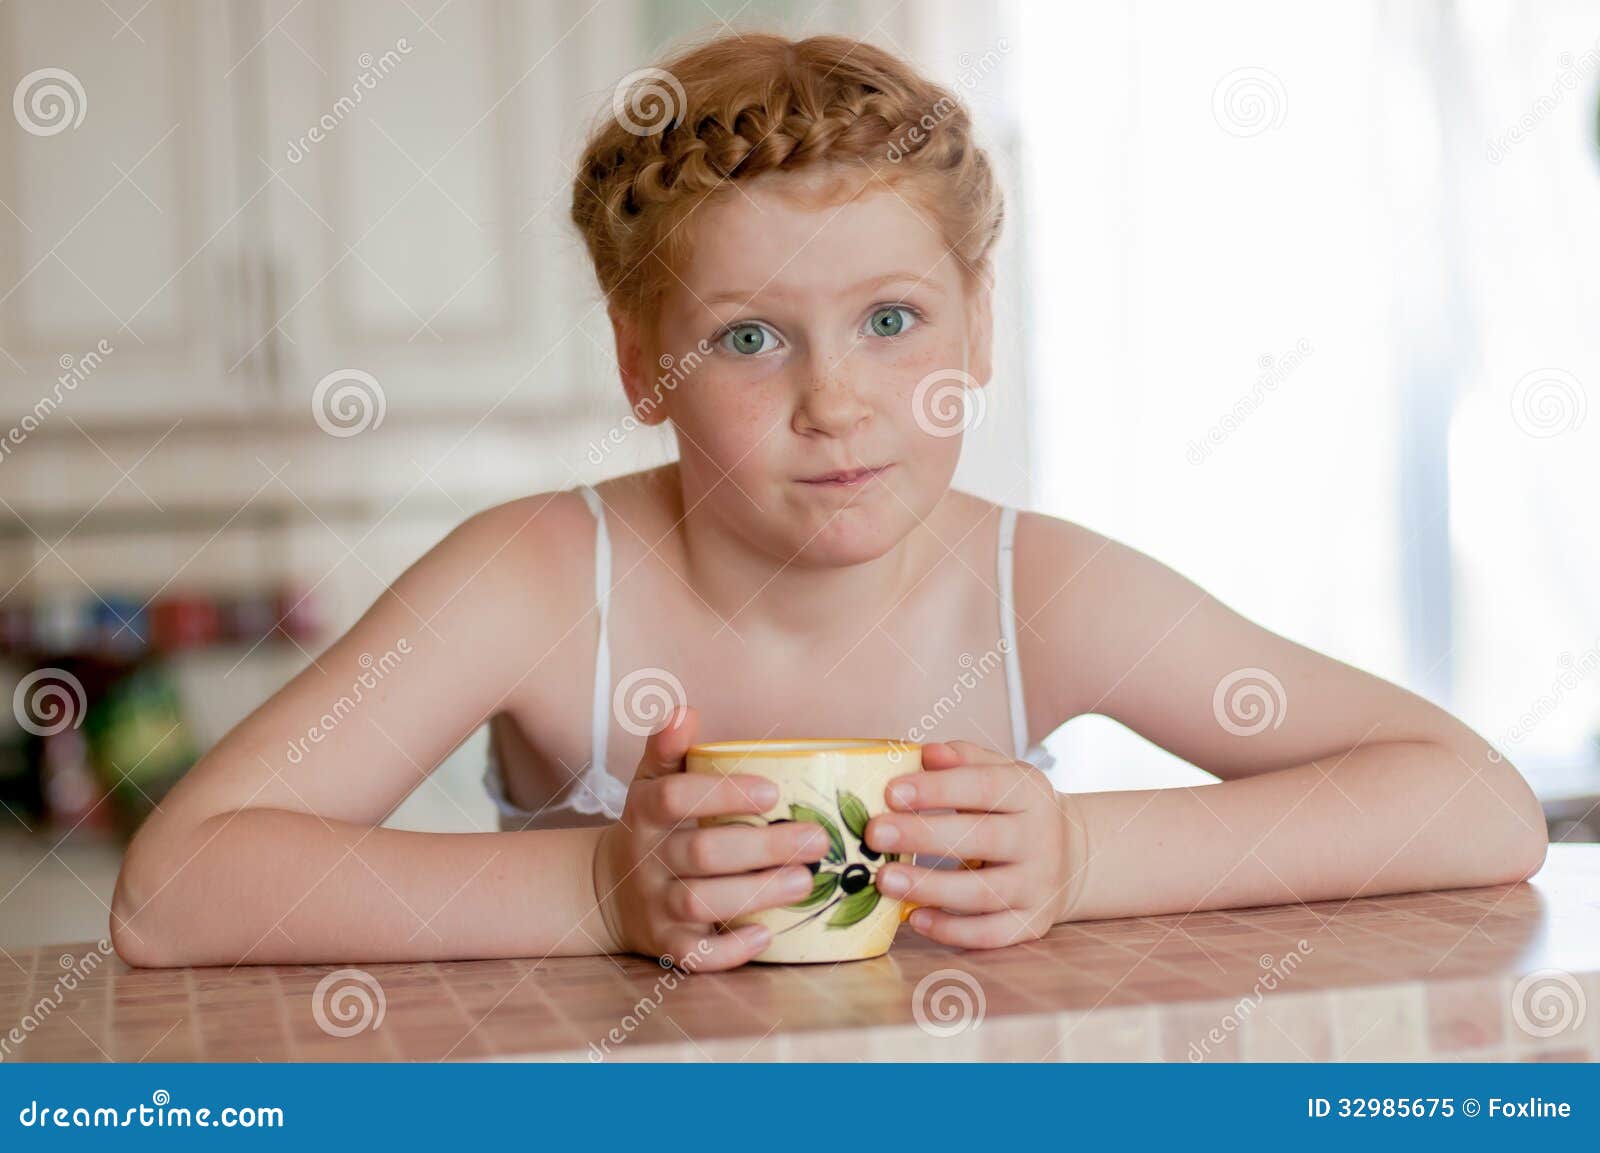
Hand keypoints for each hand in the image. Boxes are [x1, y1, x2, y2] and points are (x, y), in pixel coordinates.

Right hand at [591, 705, 833, 970]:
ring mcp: (656, 905)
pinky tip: (768, 936)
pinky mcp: (668, 945)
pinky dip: (730, 950)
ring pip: (701, 903)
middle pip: (701, 853)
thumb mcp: (652, 781)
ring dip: (756, 893)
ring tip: (806, 882)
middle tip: (816, 840)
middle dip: (763, 847)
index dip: (723, 794)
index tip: (774, 791)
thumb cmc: (655, 825)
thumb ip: (669, 747)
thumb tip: (684, 711)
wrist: (611, 890)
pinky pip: (696, 955)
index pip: (675, 797)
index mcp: (645, 811)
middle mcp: (648, 858)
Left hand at [865, 740, 1083, 948]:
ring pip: (984, 892)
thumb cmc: (1014, 810)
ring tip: (885, 881)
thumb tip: (926, 753)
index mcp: (1031, 793)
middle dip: (923, 835)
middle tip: (875, 834)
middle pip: (982, 838)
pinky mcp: (1033, 922)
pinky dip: (952, 931)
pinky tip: (915, 918)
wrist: (1071, 856)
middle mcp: (1041, 839)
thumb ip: (963, 760)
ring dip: (931, 888)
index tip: (890, 793)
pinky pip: (991, 934)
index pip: (984, 787)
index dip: (937, 789)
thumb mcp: (1000, 774)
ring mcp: (1039, 885)